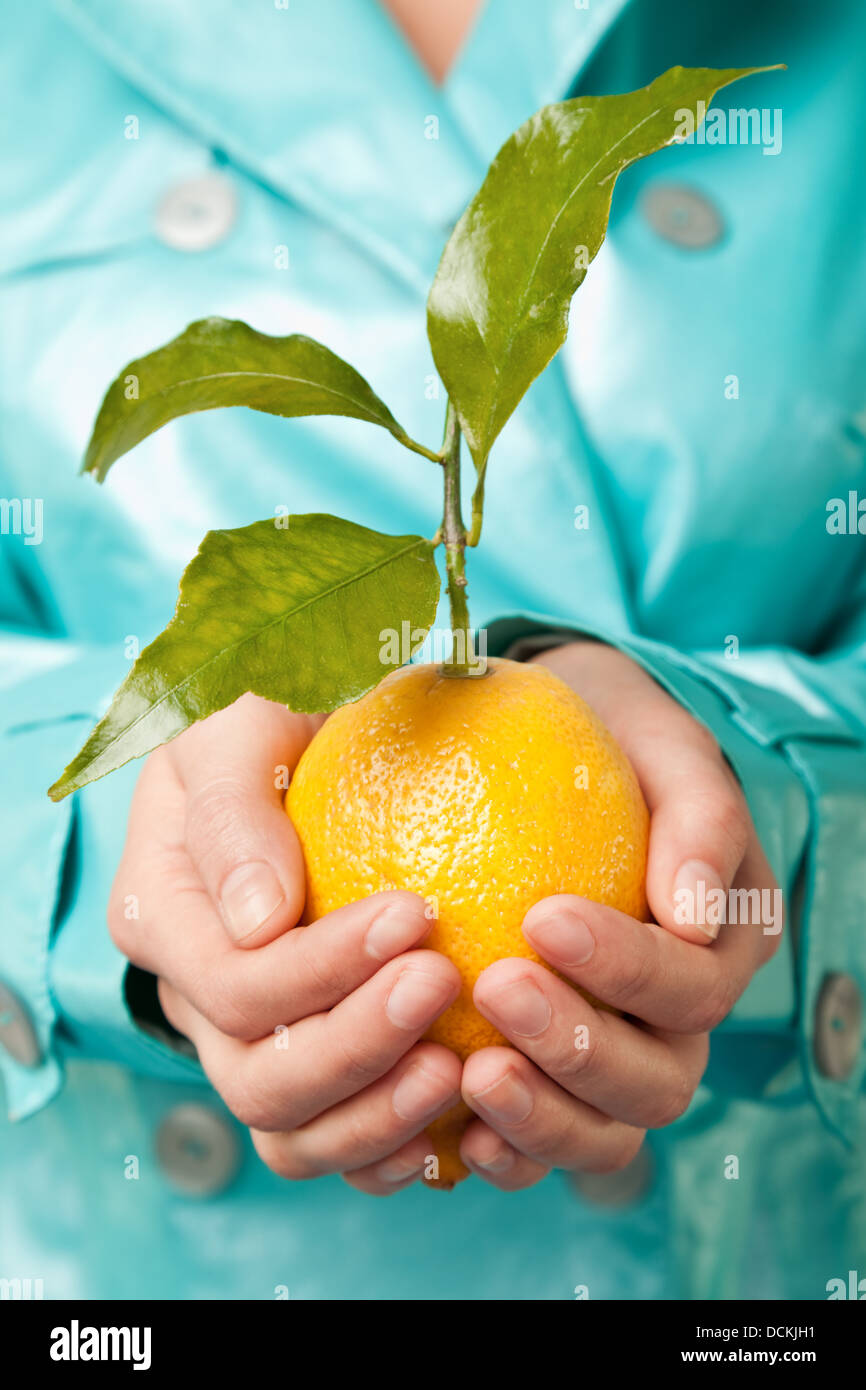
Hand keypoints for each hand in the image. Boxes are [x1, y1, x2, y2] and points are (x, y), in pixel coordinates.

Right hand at [108, 694, 461, 1193]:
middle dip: (355, 1046)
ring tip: (455, 1073)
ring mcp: (250, 1042)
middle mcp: (196, 996)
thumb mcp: (239, 725)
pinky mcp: (309, 1067)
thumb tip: (259, 922)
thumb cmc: (275, 719)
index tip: (416, 912)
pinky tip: (454, 1127)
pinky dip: (388, 1151)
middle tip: (444, 982)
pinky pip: (336, 1145)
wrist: (315, 746)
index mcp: (162, 916)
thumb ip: (232, 808)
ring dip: (376, 1118)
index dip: (321, 969)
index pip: (234, 982)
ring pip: (291, 1135)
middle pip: (259, 1078)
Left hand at [459, 641, 780, 1190]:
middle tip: (496, 987)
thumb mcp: (660, 744)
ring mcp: (620, 1062)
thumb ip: (698, 813)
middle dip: (580, 1048)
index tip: (542, 917)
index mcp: (723, 944)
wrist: (536, 749)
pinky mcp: (554, 1086)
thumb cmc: (605, 739)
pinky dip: (509, 1150)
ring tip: (471, 1072)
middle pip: (659, 1080)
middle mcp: (680, 1018)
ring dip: (544, 1116)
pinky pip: (543, 1147)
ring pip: (608, 1134)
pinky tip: (456, 1129)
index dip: (627, 969)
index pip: (692, 986)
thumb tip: (696, 915)